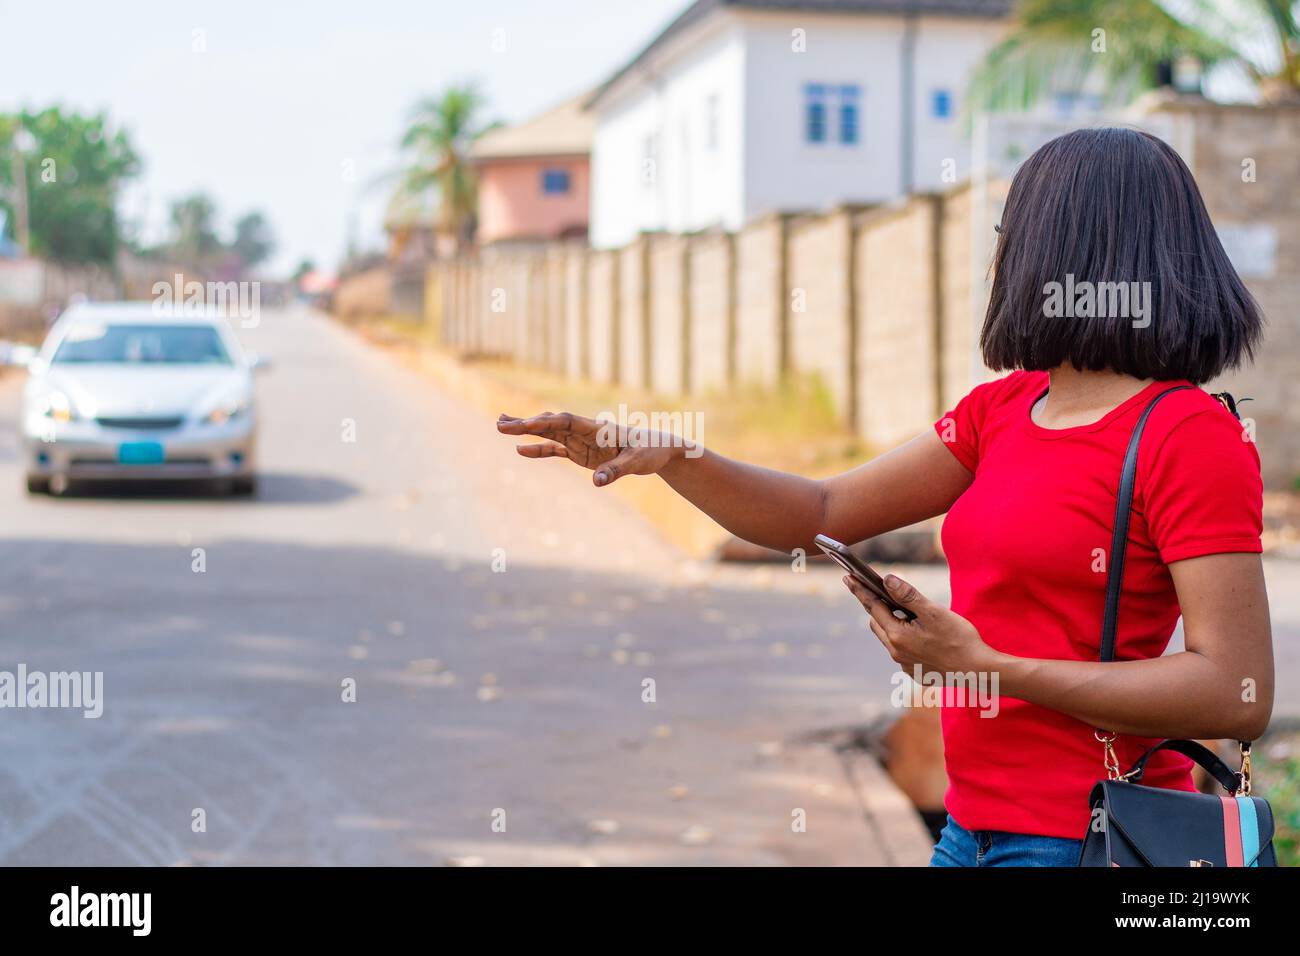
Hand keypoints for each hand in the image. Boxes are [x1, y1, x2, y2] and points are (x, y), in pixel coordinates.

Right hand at [496, 411, 684, 485]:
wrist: (659, 449)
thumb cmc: (650, 451)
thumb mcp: (636, 463)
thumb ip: (615, 471)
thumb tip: (597, 482)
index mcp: (598, 428)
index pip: (566, 421)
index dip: (545, 422)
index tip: (525, 423)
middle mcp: (585, 431)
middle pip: (551, 423)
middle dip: (526, 423)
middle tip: (500, 424)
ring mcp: (581, 441)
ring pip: (549, 432)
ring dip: (526, 430)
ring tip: (501, 425)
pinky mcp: (582, 452)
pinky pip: (556, 449)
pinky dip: (538, 450)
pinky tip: (520, 450)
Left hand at [842, 572, 998, 675]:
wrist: (979, 672)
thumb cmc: (959, 639)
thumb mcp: (933, 612)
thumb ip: (908, 595)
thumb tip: (887, 580)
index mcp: (897, 636)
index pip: (872, 606)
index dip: (860, 590)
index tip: (847, 577)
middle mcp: (896, 652)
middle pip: (877, 623)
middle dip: (875, 606)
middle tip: (873, 590)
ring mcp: (904, 664)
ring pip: (888, 637)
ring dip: (889, 623)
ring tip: (897, 609)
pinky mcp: (915, 672)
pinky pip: (901, 651)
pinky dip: (903, 638)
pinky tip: (916, 632)